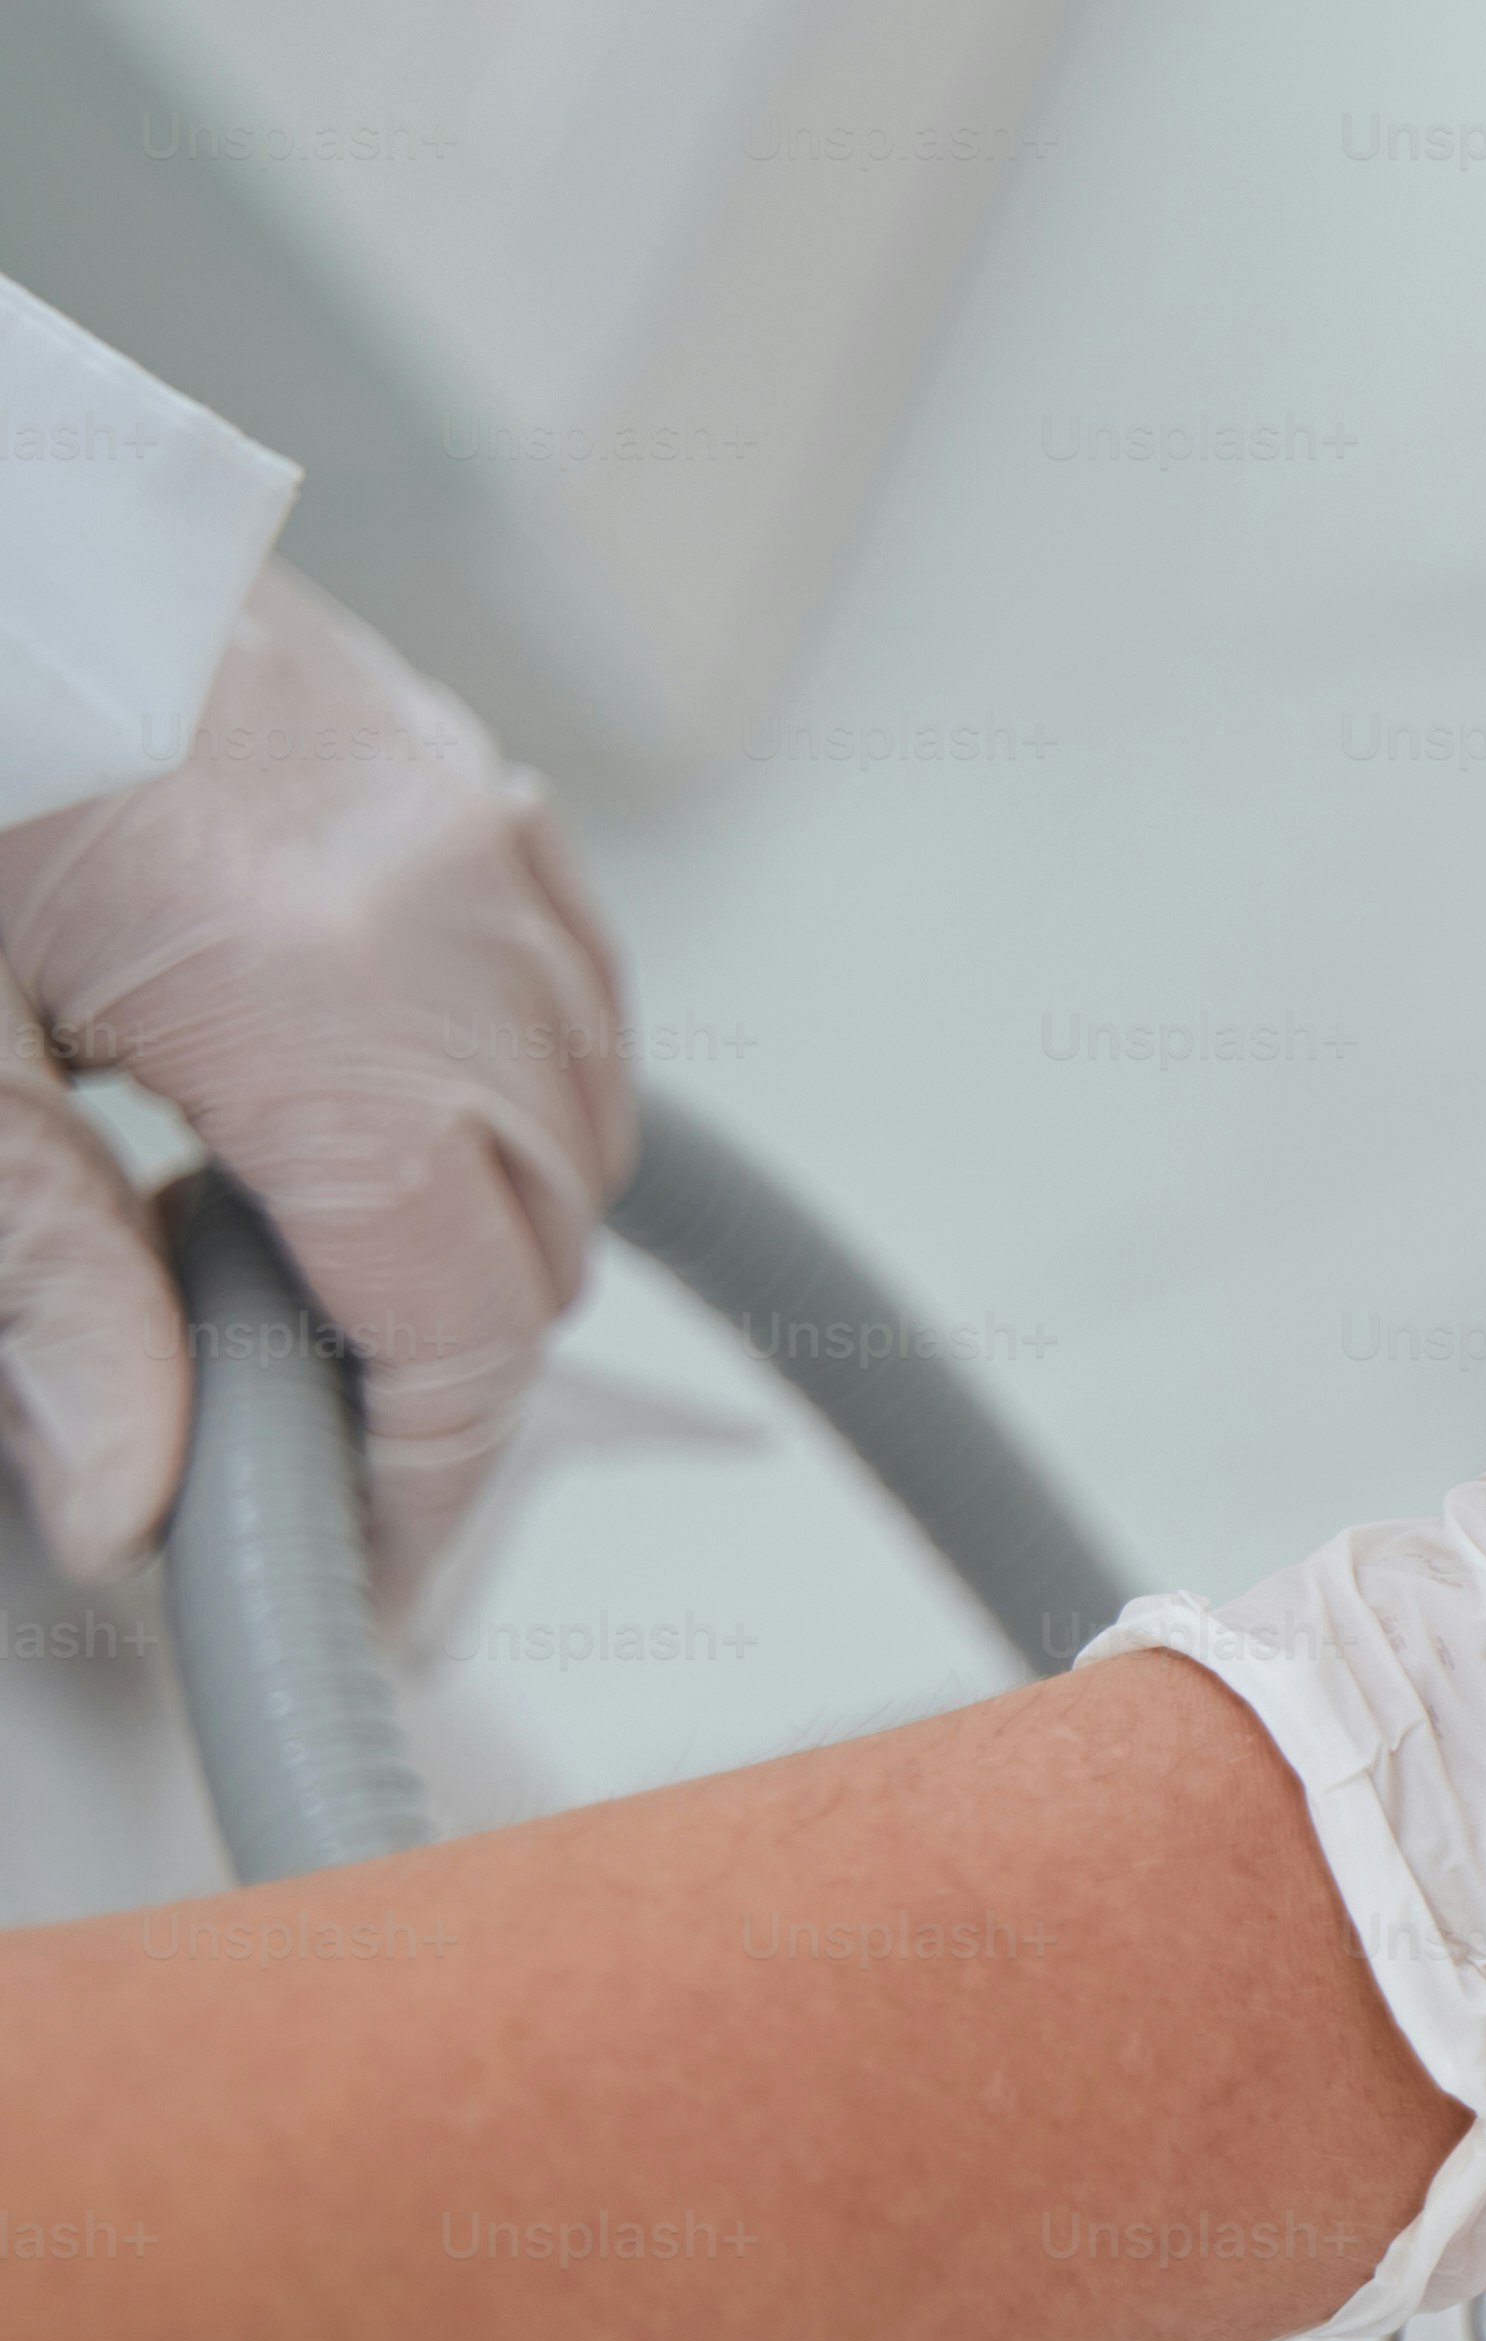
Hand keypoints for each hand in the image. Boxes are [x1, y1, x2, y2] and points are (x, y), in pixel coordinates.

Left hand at [0, 567, 629, 1604]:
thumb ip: (44, 1275)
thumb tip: (127, 1485)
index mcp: (310, 984)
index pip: (458, 1315)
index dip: (423, 1479)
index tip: (363, 1571)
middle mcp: (439, 902)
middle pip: (542, 1230)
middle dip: (443, 1368)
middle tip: (294, 1448)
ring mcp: (475, 821)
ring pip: (577, 1116)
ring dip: (480, 1227)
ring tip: (303, 1273)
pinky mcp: (461, 769)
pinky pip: (563, 986)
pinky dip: (502, 1089)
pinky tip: (365, 1113)